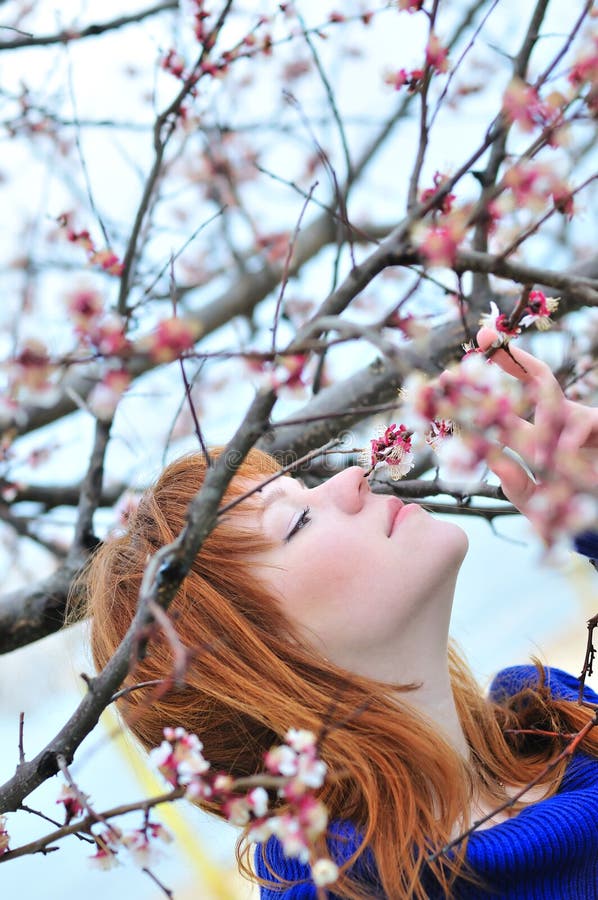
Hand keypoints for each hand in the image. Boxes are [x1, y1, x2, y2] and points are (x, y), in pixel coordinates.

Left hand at [476, 326, 597, 516]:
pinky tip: (555, 456)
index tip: (451, 373)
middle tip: (484, 339)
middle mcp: (556, 420)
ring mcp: (578, 421)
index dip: (479, 393)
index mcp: (533, 434)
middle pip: (534, 378)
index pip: (505, 406)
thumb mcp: (535, 501)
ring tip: (519, 431)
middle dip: (511, 357)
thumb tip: (494, 460)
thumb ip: (515, 485)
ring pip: (553, 399)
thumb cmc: (567, 509)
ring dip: (532, 413)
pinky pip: (582, 423)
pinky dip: (567, 438)